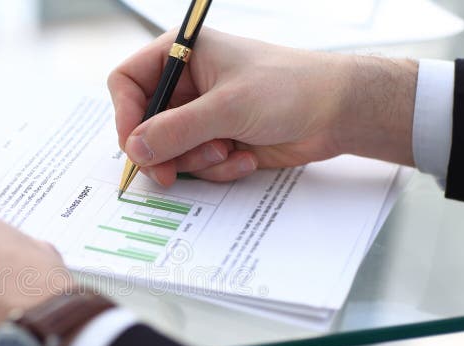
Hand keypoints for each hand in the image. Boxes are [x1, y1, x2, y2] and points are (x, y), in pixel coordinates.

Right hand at [108, 28, 417, 185]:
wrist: (338, 112)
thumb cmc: (289, 89)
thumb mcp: (227, 107)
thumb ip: (176, 129)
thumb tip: (135, 147)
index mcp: (183, 55)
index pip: (128, 81)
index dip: (125, 113)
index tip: (134, 144)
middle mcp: (188, 84)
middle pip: (145, 124)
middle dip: (163, 149)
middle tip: (170, 172)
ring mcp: (203, 115)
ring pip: (170, 150)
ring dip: (196, 161)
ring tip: (227, 152)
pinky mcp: (218, 140)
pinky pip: (197, 165)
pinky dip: (218, 168)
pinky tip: (245, 157)